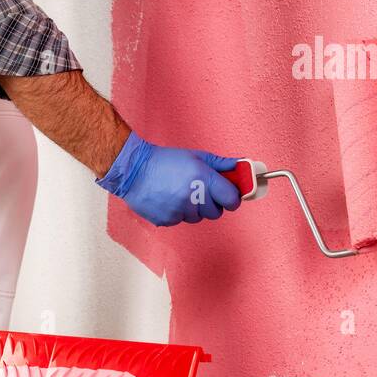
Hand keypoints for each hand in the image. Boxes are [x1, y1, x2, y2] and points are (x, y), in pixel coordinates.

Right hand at [97, 131, 240, 226]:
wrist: (134, 170)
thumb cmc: (166, 160)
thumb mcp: (196, 156)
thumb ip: (221, 164)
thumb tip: (242, 166)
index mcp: (204, 178)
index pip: (232, 199)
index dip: (232, 198)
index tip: (228, 195)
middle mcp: (193, 196)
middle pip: (216, 213)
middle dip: (211, 204)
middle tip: (200, 192)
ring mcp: (179, 210)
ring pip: (197, 218)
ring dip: (193, 209)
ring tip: (179, 193)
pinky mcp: (167, 220)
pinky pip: (180, 221)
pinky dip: (177, 213)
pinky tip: (168, 199)